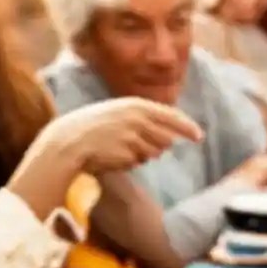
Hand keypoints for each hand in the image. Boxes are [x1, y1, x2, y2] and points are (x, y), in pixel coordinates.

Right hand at [42, 97, 202, 174]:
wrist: (67, 141)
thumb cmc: (92, 127)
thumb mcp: (118, 113)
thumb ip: (144, 119)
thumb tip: (171, 137)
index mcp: (136, 105)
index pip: (171, 116)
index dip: (187, 127)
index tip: (199, 136)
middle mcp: (138, 119)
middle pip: (166, 139)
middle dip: (157, 145)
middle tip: (133, 144)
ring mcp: (134, 137)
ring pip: (154, 153)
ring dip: (142, 155)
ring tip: (119, 148)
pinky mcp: (128, 153)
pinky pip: (138, 162)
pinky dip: (129, 162)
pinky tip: (112, 156)